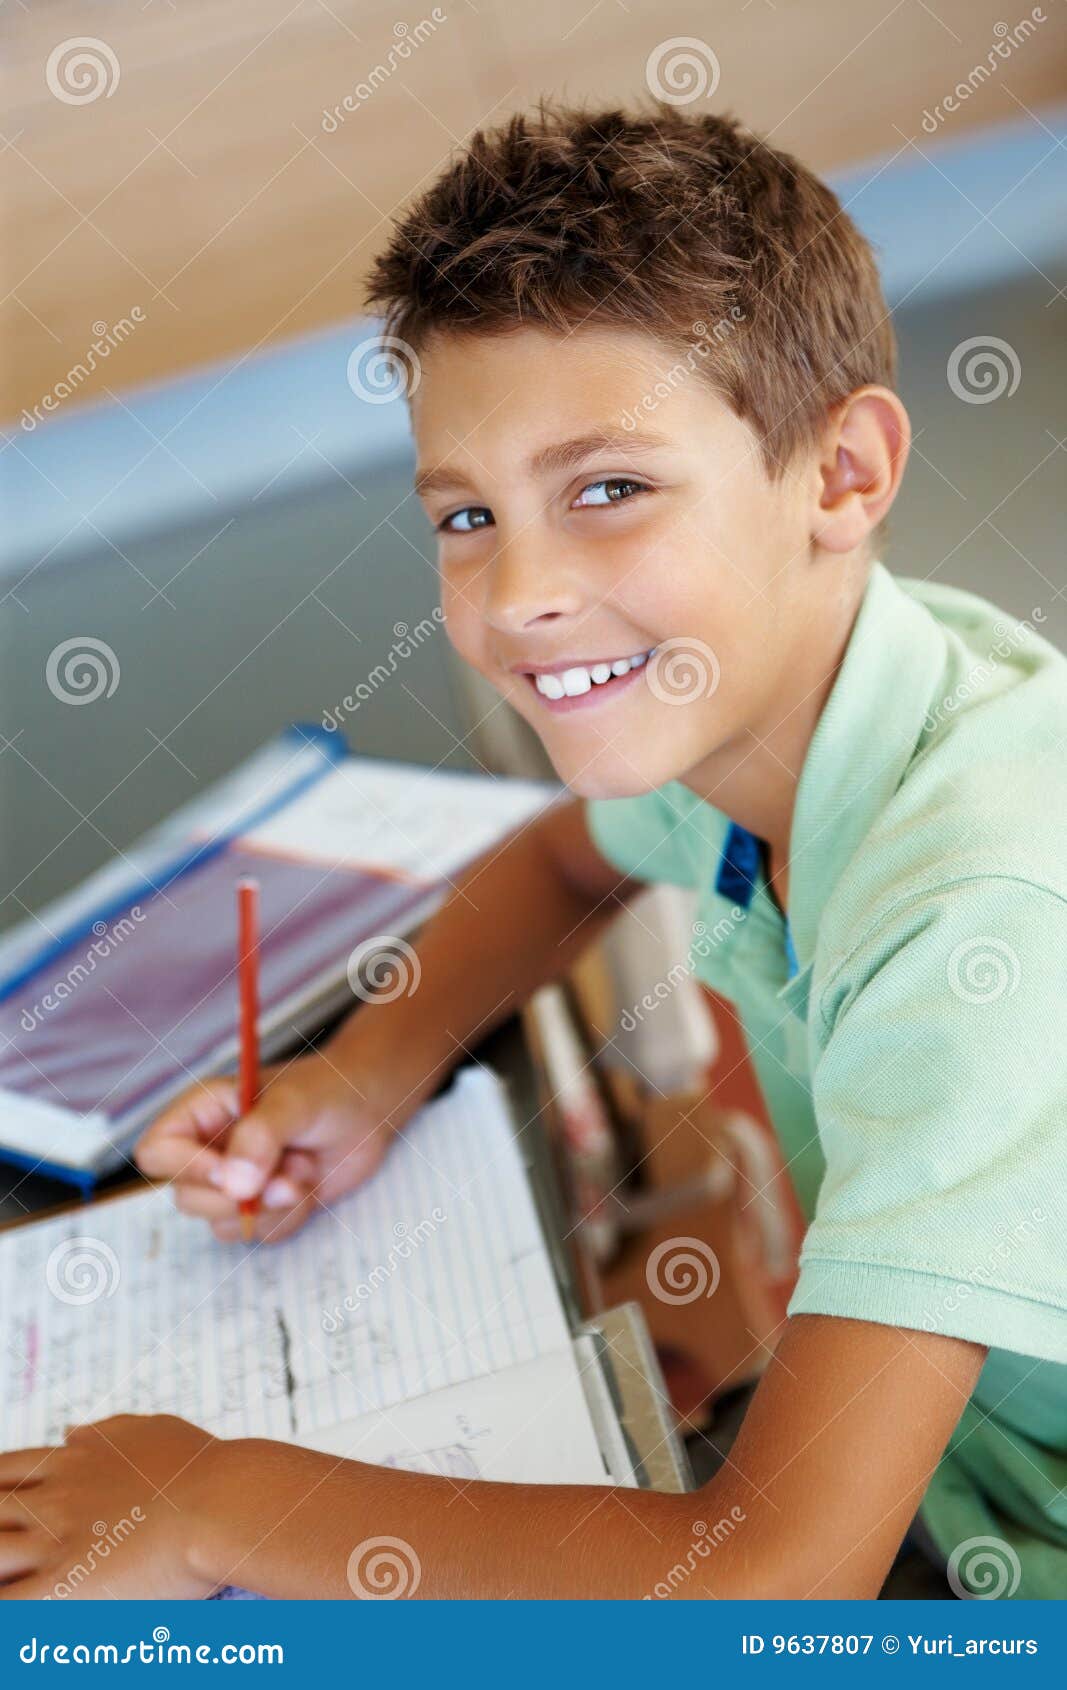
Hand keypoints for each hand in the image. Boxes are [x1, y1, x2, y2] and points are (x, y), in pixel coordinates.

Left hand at [0, 1415, 222, 1598]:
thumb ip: (105, 1432)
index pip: (6, 1470)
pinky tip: (21, 1606)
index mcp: (73, 1461)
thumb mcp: (150, 1430)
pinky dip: (8, 1604)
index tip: (2, 1503)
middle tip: (10, 1546)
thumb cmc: (200, 1466)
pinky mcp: (65, 1584)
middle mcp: (56, 1498)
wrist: (223, 1502)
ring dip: (0, 1564)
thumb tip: (70, 1432)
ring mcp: (56, 1540)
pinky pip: (10, 1604)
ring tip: (13, 1577)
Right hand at [135, 1049, 394, 1242]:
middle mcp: (209, 1150)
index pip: (156, 1152)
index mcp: (201, 1113)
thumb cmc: (327, 1091)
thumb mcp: (294, 1103)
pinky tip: (308, 1184)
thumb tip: (233, 1185)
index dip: (184, 1169)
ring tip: (303, 1168)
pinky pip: (260, 1234)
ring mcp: (235, 1183)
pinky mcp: (262, 1208)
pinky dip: (289, 1217)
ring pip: (224, 1223)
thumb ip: (259, 1137)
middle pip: (188, 1198)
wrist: (368, 1111)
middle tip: (286, 1175)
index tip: (229, 1172)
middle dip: (241, 1197)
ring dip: (272, 1207)